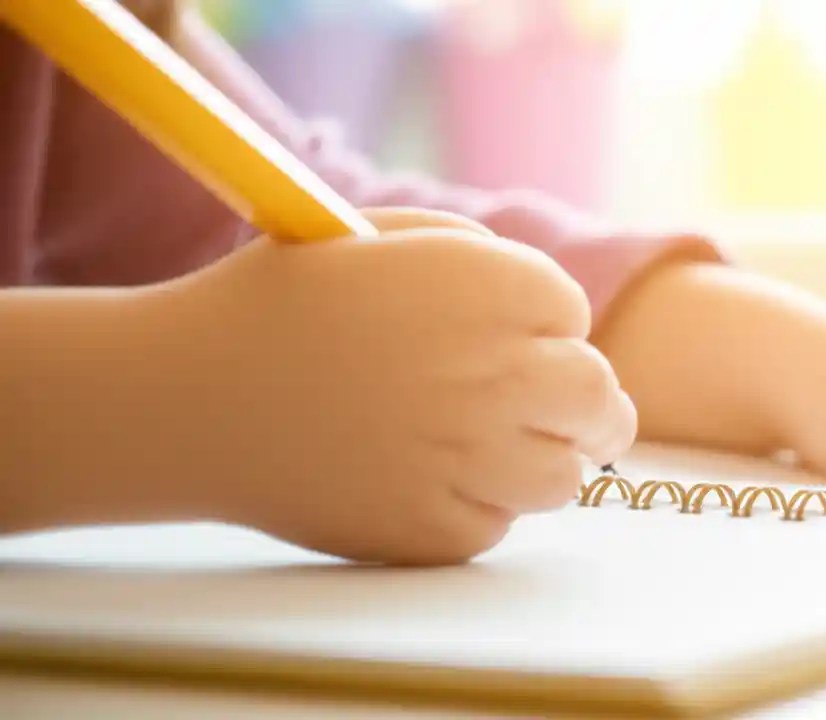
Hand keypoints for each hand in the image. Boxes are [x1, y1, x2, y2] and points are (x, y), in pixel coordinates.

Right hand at [146, 208, 634, 562]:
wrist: (187, 397)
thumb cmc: (278, 305)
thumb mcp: (377, 236)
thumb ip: (476, 258)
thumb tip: (548, 309)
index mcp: (487, 287)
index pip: (571, 311)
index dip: (545, 323)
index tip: (516, 335)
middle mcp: (498, 372)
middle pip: (599, 398)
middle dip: (591, 402)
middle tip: (578, 410)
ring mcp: (472, 459)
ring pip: (568, 474)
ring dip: (545, 458)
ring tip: (494, 445)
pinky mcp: (437, 531)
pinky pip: (500, 523)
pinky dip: (481, 506)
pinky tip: (428, 480)